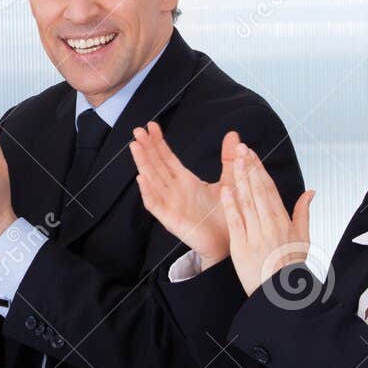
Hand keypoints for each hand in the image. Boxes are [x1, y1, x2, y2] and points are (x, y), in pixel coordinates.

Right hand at [130, 123, 240, 268]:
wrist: (231, 241)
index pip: (167, 158)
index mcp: (186, 181)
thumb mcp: (230, 180)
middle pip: (155, 165)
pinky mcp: (171, 219)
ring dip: (142, 163)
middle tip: (137, 130)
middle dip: (146, 148)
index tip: (152, 126)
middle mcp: (174, 190)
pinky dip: (147, 192)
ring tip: (135, 146)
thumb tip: (232, 135)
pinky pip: (155, 204)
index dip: (158, 142)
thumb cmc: (228, 214)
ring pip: (151, 180)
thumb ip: (229, 159)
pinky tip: (141, 178)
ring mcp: (170, 204)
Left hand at [220, 144, 313, 297]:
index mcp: (283, 221)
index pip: (270, 189)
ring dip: (240, 180)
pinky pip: (236, 222)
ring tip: (234, 161)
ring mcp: (255, 235)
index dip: (259, 169)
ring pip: (247, 202)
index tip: (251, 154)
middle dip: (249, 168)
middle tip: (242, 148)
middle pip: (258, 191)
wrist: (281, 294)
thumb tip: (311, 191)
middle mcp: (270, 225)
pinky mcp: (241, 246)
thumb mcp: (304, 237)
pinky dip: (231, 205)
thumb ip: (303, 211)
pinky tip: (225, 190)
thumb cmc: (290, 267)